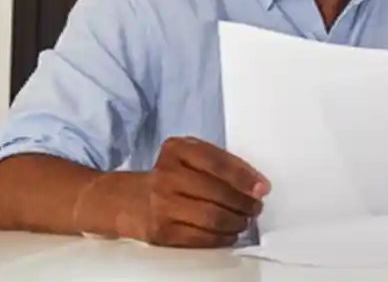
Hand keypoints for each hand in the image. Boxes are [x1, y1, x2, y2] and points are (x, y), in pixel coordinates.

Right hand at [85, 136, 270, 247]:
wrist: (125, 199)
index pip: (218, 162)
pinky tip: (229, 234)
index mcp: (177, 150)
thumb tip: (257, 185)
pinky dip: (222, 237)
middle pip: (218, 193)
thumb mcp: (188, 156)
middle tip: (255, 207)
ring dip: (237, 222)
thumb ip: (220, 162)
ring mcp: (162, 205)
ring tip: (244, 220)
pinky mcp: (161, 232)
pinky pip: (201, 238)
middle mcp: (167, 175)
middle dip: (245, 203)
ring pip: (212, 217)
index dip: (245, 177)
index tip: (262, 188)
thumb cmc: (168, 175)